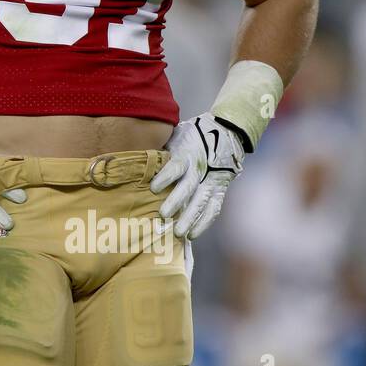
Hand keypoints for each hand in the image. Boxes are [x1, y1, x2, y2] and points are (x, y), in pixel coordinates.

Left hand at [150, 113, 243, 238]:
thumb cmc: (194, 134)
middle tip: (163, 215)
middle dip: (176, 201)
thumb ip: (163, 148)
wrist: (227, 130)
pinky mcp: (220, 189)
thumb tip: (138, 159)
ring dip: (190, 218)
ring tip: (179, 233)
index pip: (175, 166)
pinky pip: (213, 208)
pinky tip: (193, 234)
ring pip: (202, 201)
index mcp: (187, 153)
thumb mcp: (177, 135)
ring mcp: (212, 180)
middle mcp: (200, 168)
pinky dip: (204, 222)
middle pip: (188, 187)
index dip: (165, 177)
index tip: (153, 188)